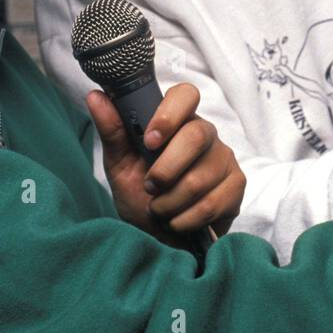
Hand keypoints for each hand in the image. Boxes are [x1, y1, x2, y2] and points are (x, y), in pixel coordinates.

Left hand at [85, 84, 245, 247]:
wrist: (160, 238)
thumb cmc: (141, 196)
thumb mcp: (120, 166)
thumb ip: (112, 132)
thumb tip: (95, 96)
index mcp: (177, 121)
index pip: (185, 94)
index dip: (169, 114)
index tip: (150, 141)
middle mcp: (206, 134)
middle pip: (196, 136)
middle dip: (165, 170)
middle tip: (149, 188)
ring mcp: (224, 159)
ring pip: (200, 178)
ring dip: (170, 202)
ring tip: (160, 209)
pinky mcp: (236, 186)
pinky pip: (212, 202)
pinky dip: (186, 219)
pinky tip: (178, 220)